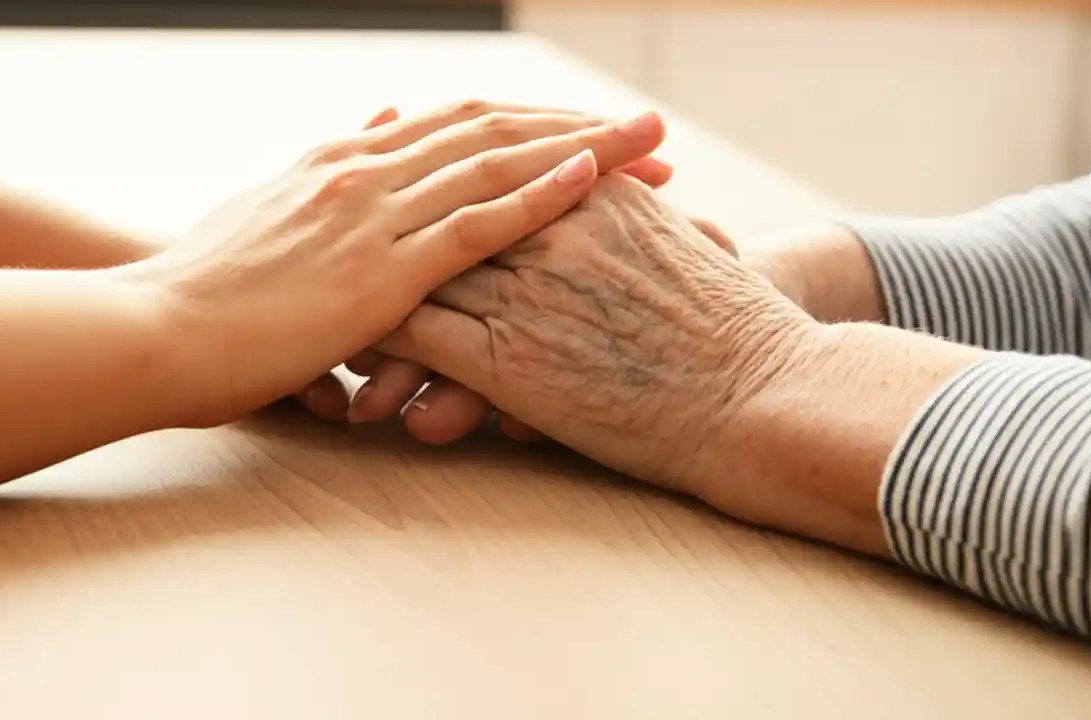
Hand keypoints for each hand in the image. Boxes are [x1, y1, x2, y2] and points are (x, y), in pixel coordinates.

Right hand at [115, 100, 670, 426]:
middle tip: (647, 131)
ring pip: (496, 164)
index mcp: (341, 162)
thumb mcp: (267, 216)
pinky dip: (538, 197)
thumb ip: (327, 174)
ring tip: (649, 147)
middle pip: (492, 130)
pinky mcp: (379, 272)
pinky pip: (474, 224)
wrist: (153, 332)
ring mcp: (373, 216)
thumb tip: (378, 125)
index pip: (456, 125)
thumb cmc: (203, 291)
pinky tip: (591, 182)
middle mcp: (365, 172)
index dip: (530, 124)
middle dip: (576, 127)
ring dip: (580, 149)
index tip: (588, 129)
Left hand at [345, 214, 740, 443]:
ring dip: (364, 295)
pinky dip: (377, 346)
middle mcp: (550, 227)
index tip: (388, 188)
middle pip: (438, 216)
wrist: (763, 397)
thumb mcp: (673, 239)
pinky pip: (420, 339)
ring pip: (414, 277)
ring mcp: (526, 291)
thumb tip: (591, 176)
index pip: (489, 172)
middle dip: (385, 233)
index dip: (431, 180)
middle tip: (331, 240)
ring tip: (327, 308)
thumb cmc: (728, 328)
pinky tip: (346, 356)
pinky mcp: (511, 359)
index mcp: (590, 191)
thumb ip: (618, 201)